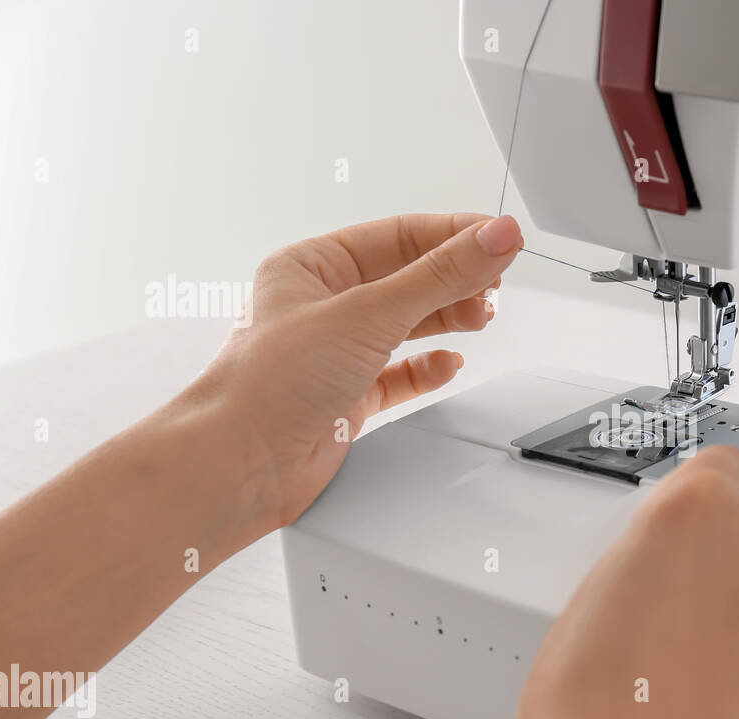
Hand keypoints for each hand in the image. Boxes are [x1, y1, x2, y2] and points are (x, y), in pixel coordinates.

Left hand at [184, 213, 522, 534]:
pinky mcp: (347, 396)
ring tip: (480, 318)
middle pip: (407, 278)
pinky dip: (428, 368)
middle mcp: (322, 305)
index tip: (499, 237)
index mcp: (310, 266)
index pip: (398, 235)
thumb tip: (494, 237)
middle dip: (455, 279)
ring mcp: (336, 352)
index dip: (453, 234)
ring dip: (448, 319)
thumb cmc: (268, 384)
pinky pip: (400, 373)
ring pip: (408, 324)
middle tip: (495, 284)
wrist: (240, 465)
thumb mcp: (368, 314)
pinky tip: (447, 364)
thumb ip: (441, 275)